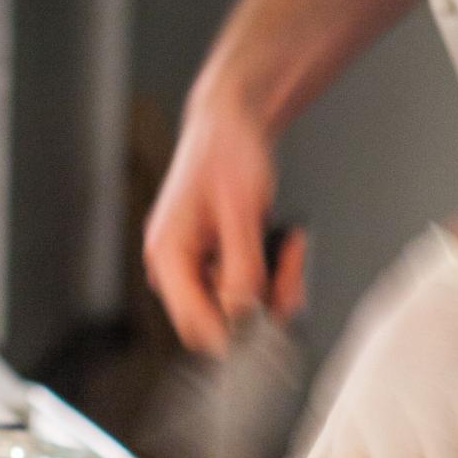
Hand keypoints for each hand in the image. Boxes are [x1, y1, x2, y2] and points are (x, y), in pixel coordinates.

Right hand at [143, 86, 305, 354]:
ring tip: (290, 245)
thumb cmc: (226, 152)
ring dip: (276, 288)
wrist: (232, 125)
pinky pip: (251, 294)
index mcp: (168, 256)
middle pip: (221, 325)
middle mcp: (177, 271)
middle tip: (289, 268)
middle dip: (262, 306)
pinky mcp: (219, 269)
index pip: (194, 324)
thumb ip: (241, 267)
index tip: (273, 318)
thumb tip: (245, 317)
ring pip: (242, 313)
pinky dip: (276, 277)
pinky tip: (286, 245)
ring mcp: (199, 272)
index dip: (236, 331)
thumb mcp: (240, 210)